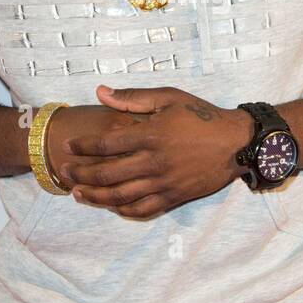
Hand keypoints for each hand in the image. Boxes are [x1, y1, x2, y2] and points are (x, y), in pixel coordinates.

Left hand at [57, 85, 253, 218]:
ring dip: (95, 197)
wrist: (237, 142)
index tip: (67, 146)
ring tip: (78, 194)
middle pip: (106, 175)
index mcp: (150, 136)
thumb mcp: (169, 97)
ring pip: (120, 196)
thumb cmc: (202, 116)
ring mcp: (163, 183)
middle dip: (80, 175)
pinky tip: (111, 206)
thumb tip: (100, 92)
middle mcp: (153, 163)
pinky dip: (123, 210)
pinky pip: (143, 209)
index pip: (105, 145)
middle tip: (65, 173)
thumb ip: (133, 97)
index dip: (81, 147)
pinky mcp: (174, 197)